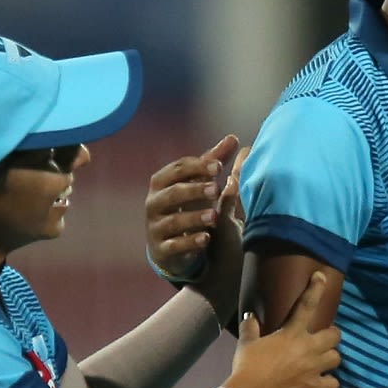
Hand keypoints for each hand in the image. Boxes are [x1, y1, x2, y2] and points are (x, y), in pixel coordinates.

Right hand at [146, 134, 249, 326]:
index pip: (177, 170)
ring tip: (215, 216)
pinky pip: (174, 246)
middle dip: (194, 190)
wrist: (167, 247)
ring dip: (194, 217)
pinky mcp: (161, 249)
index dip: (196, 167)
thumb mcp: (197, 184)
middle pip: (173, 193)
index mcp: (161, 183)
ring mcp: (156, 227)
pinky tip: (206, 239)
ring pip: (174, 221)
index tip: (218, 166)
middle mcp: (154, 203)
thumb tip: (233, 138)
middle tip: (217, 188)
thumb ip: (212, 162)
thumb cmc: (184, 207)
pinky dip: (190, 242)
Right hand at [226, 272, 341, 387]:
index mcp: (291, 333)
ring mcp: (313, 368)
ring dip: (331, 358)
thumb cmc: (247, 367)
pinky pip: (333, 383)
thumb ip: (250, 328)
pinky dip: (330, 383)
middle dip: (332, 336)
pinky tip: (324, 383)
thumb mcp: (246, 344)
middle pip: (335, 335)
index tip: (322, 277)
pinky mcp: (314, 387)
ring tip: (324, 361)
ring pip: (337, 358)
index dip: (315, 289)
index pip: (306, 305)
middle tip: (324, 340)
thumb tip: (250, 315)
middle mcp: (307, 348)